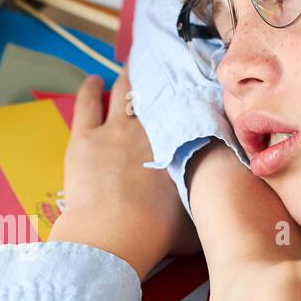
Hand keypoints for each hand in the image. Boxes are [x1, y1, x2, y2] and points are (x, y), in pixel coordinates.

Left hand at [48, 73, 198, 278]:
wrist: (115, 232)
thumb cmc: (156, 232)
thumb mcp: (192, 216)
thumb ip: (200, 201)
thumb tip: (215, 202)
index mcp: (180, 146)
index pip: (189, 114)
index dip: (189, 103)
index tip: (192, 96)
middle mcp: (151, 130)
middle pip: (159, 98)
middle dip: (162, 85)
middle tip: (163, 75)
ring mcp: (116, 130)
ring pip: (124, 93)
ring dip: (128, 79)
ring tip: (131, 68)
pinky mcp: (85, 137)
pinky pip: (88, 103)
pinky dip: (91, 89)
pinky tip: (93, 80)